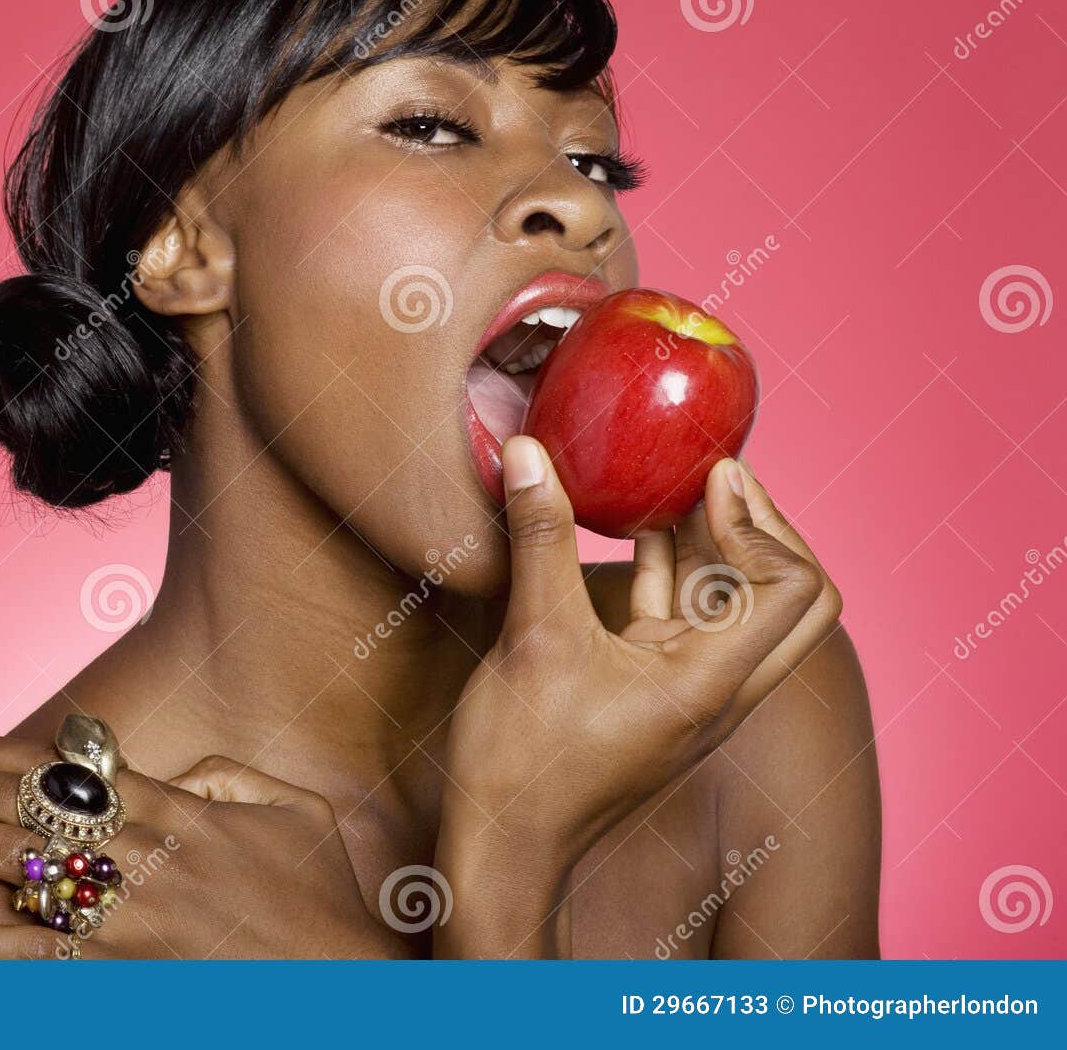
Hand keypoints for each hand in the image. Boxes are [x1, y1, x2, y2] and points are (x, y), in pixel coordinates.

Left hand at [0, 734, 407, 958]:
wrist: (344, 982)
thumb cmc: (326, 895)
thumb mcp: (295, 810)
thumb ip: (231, 777)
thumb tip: (175, 771)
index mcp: (179, 808)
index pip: (66, 770)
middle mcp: (144, 854)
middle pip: (21, 811)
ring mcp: (130, 917)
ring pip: (15, 869)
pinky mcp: (122, 974)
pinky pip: (30, 958)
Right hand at [437, 439, 840, 954]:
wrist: (504, 848)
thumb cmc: (524, 762)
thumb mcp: (534, 636)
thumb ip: (541, 538)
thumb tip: (530, 453)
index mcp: (712, 682)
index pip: (795, 588)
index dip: (763, 523)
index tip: (713, 476)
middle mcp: (720, 690)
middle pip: (795, 600)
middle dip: (763, 530)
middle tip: (716, 477)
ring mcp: (691, 696)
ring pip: (742, 610)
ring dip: (718, 547)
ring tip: (675, 485)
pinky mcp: (656, 695)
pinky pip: (687, 623)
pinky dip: (674, 573)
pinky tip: (634, 532)